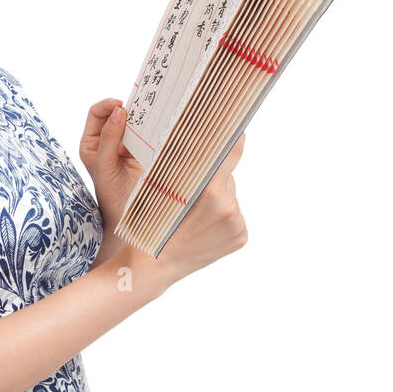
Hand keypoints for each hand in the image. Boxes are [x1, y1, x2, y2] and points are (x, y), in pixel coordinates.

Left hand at [79, 98, 143, 256]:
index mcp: (91, 143)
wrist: (127, 216)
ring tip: (151, 113)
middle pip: (115, 114)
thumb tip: (118, 112)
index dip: (107, 106)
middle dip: (126, 108)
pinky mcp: (141, 152)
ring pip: (132, 123)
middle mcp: (106, 141)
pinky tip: (157, 127)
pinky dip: (151, 129)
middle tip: (141, 105)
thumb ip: (109, 138)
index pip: (96, 114)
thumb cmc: (109, 194)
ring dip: (140, 118)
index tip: (121, 106)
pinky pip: (145, 135)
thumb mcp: (104, 165)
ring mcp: (124, 146)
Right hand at [159, 133, 248, 281]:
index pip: (231, 154)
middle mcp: (230, 209)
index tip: (234, 126)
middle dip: (212, 176)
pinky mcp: (241, 237)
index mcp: (212, 194)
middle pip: (226, 177)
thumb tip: (203, 137)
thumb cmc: (151, 222)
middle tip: (192, 187)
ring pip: (230, 196)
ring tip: (193, 213)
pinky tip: (203, 224)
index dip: (232, 137)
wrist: (154, 265)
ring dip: (217, 197)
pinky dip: (221, 215)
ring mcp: (238, 226)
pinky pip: (234, 215)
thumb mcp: (162, 188)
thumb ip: (184, 165)